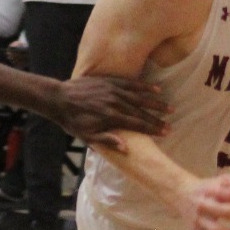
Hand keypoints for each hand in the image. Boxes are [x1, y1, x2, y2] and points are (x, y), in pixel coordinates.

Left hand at [42, 75, 169, 144]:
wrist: (59, 98)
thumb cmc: (72, 121)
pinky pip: (131, 83)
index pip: (137, 124)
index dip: (152, 129)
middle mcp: (115, 102)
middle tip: (170, 124)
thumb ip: (107, 141)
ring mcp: (113, 90)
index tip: (165, 133)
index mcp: (110, 117)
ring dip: (155, 102)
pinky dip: (144, 86)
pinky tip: (156, 89)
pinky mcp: (110, 81)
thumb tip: (126, 148)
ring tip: (169, 108)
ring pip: (139, 96)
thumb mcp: (86, 136)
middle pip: (141, 111)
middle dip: (157, 119)